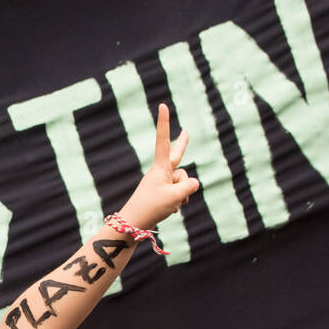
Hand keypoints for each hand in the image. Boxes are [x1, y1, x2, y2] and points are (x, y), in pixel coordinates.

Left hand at [116, 103, 199, 231]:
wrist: (134, 224)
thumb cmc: (153, 206)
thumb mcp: (176, 195)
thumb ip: (190, 186)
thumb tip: (193, 183)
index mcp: (160, 167)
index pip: (164, 140)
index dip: (164, 122)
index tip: (162, 105)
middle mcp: (161, 172)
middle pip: (177, 156)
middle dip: (183, 145)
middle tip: (186, 131)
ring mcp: (162, 183)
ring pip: (183, 183)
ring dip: (182, 194)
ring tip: (171, 203)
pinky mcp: (163, 194)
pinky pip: (180, 194)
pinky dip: (179, 202)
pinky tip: (171, 210)